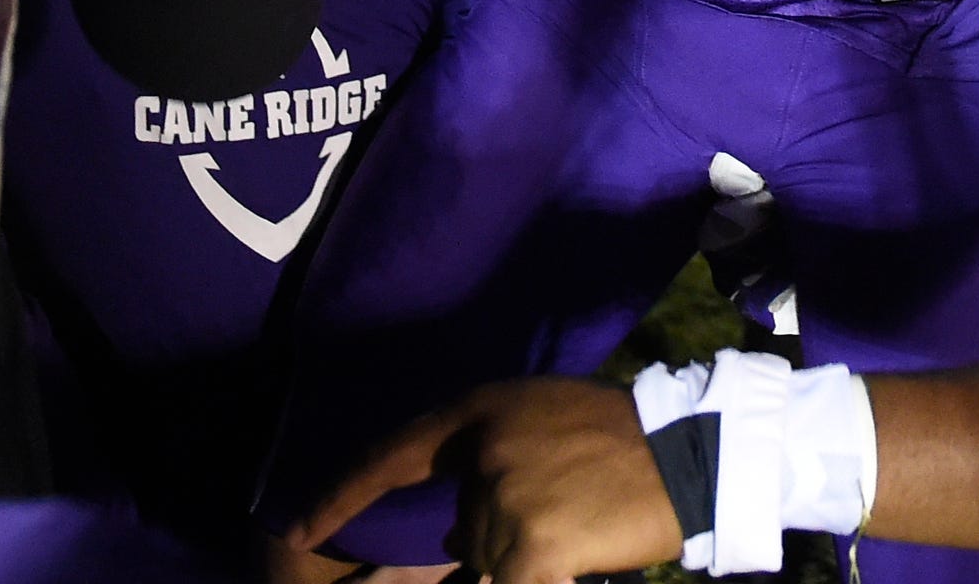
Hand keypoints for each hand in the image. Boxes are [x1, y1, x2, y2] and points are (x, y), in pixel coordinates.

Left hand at [290, 379, 682, 583]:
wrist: (684, 451)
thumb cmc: (617, 438)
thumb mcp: (537, 423)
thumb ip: (486, 461)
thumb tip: (453, 537)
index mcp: (477, 412)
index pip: (389, 456)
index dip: (340, 494)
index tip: (295, 527)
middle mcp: (480, 454)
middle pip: (462, 529)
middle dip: (501, 535)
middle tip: (564, 507)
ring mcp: (501, 503)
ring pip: (488, 562)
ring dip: (527, 558)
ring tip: (579, 524)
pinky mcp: (530, 550)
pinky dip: (536, 581)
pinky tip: (568, 562)